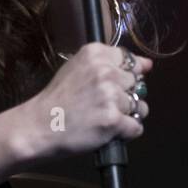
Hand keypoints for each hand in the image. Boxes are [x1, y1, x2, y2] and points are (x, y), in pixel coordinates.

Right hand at [16, 44, 151, 165]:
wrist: (39, 126)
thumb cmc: (57, 100)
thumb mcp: (77, 68)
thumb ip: (110, 64)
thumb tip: (147, 64)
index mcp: (96, 54)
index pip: (131, 61)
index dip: (126, 76)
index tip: (115, 86)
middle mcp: (106, 71)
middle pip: (137, 84)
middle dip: (126, 97)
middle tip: (103, 105)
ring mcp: (111, 96)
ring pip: (140, 107)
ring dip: (127, 116)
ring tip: (104, 119)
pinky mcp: (113, 120)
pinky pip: (136, 127)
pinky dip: (125, 133)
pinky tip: (107, 131)